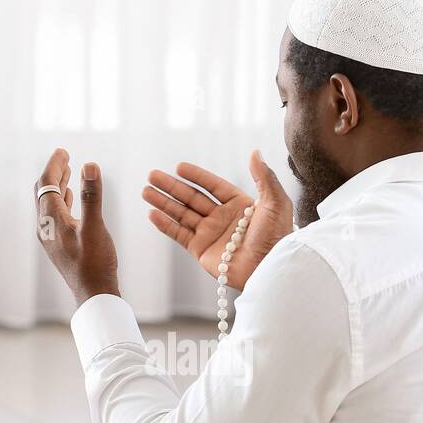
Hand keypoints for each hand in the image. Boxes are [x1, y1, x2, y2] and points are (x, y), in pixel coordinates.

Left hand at [34, 148, 119, 305]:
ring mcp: (51, 236)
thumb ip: (92, 196)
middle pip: (44, 192)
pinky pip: (55, 215)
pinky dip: (62, 201)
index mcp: (51, 219)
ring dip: (57, 186)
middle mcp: (46, 226)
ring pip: (49, 204)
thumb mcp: (95, 227)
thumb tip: (90, 164)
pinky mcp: (58, 244)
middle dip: (53, 173)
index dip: (54, 165)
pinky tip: (70, 198)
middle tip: (64, 156)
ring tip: (67, 171)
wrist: (93, 294)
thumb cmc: (95, 263)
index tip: (63, 150)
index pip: (47, 184)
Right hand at [142, 150, 292, 291]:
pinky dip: (165, 225)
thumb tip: (255, 152)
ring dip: (163, 202)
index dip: (196, 176)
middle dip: (171, 187)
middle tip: (152, 175)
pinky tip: (152, 213)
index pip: (213, 186)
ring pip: (182, 214)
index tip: (178, 167)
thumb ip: (264, 177)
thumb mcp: (276, 203)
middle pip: (192, 198)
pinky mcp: (202, 251)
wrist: (268, 270)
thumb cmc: (276, 238)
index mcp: (240, 205)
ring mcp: (211, 235)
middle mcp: (223, 218)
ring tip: (145, 191)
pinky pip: (180, 234)